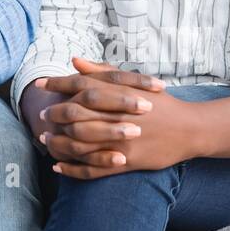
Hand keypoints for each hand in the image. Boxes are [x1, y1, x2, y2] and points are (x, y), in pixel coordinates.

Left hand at [43, 60, 204, 179]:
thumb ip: (102, 72)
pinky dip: (72, 169)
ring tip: (46, 140)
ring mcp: (121, 140)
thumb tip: (74, 61)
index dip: (57, 84)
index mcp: (118, 93)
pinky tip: (58, 166)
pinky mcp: (126, 162)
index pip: (81, 85)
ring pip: (80, 143)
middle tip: (42, 116)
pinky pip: (93, 169)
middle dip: (54, 115)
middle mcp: (117, 115)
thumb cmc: (159, 102)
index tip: (40, 84)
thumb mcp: (134, 82)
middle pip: (75, 114)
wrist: (189, 129)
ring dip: (59, 142)